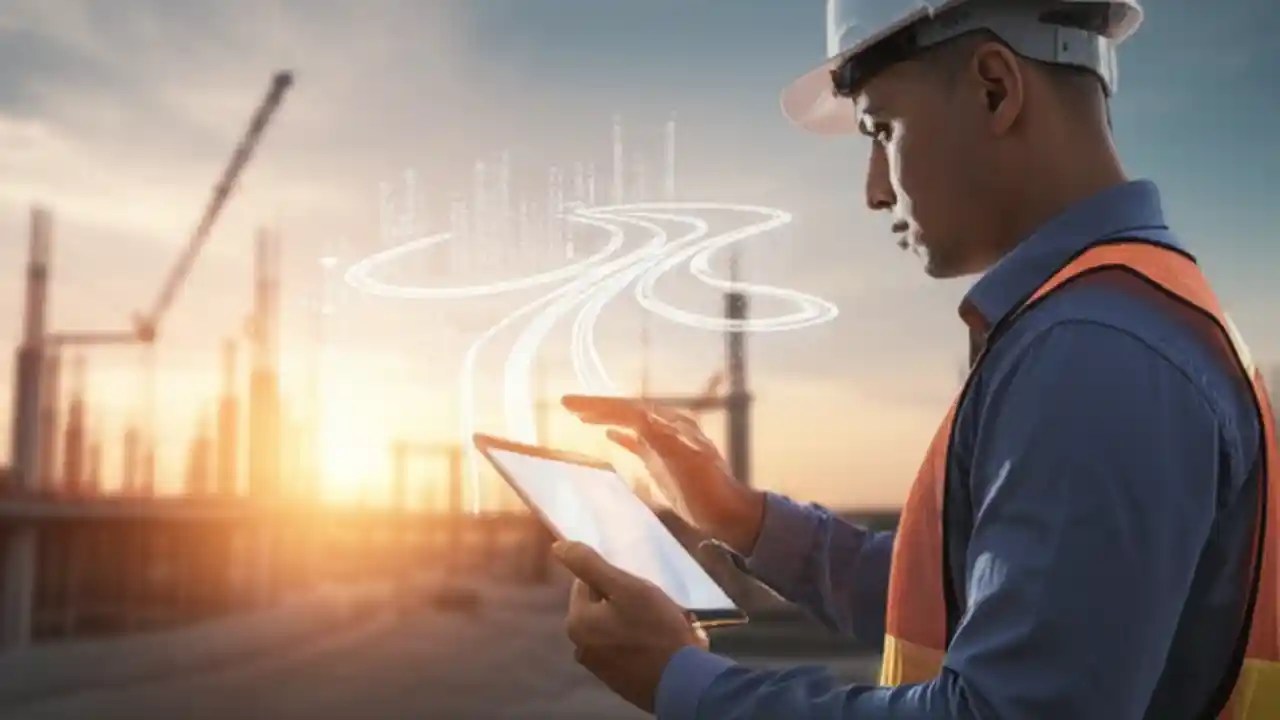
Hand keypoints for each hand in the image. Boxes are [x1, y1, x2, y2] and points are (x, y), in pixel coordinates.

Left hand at [554, 540, 709, 712]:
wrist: (681, 680)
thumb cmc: (655, 628)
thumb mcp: (626, 588)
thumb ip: (589, 565)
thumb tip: (558, 546)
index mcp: (576, 621)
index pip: (586, 583)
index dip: (612, 579)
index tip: (636, 585)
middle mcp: (579, 646)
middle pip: (597, 607)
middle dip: (618, 600)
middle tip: (647, 603)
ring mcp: (597, 666)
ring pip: (609, 628)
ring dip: (626, 621)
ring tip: (653, 622)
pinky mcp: (615, 680)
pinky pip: (620, 649)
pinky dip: (632, 642)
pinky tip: (653, 642)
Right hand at [562, 394, 764, 553]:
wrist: (727, 513)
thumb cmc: (708, 489)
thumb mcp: (685, 462)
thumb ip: (661, 438)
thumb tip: (637, 415)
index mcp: (671, 425)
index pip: (629, 408)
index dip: (600, 404)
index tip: (571, 403)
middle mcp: (667, 429)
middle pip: (627, 411)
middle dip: (598, 406)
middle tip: (567, 404)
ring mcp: (665, 445)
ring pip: (630, 424)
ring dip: (606, 417)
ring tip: (580, 416)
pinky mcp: (664, 462)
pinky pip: (638, 442)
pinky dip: (622, 436)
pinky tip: (607, 435)